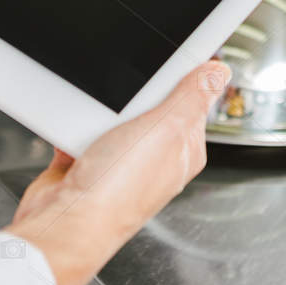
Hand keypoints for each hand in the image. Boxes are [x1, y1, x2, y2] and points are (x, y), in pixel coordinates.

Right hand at [6, 61, 230, 284]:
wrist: (65, 222)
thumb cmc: (117, 191)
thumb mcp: (165, 130)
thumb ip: (192, 98)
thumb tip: (220, 73)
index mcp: (184, 151)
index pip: (192, 102)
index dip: (182, 78)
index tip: (170, 62)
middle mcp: (154, 160)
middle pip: (149, 106)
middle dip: (134, 97)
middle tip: (128, 100)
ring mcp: (119, 165)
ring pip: (111, 119)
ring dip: (99, 114)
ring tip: (98, 123)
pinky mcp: (87, 167)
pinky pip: (80, 134)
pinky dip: (73, 132)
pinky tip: (74, 138)